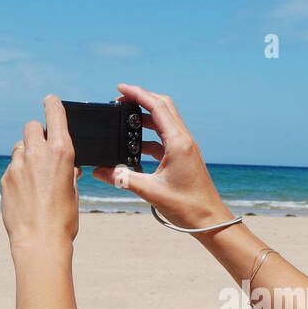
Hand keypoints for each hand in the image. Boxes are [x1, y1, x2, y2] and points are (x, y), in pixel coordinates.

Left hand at [0, 95, 80, 251]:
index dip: (52, 104)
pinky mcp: (5, 178)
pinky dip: (19, 175)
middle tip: (43, 148)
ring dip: (27, 155)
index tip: (50, 100)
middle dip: (38, 133)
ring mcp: (18, 165)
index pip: (54, 114)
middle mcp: (37, 153)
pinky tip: (26, 193)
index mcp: (61, 152)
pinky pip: (12, 168)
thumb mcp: (73, 192)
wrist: (40, 241)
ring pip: (20, 148)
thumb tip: (67, 168)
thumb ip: (68, 173)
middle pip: (32, 127)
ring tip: (35, 176)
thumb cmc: (63, 220)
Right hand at [93, 84, 234, 231]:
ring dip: (145, 117)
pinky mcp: (184, 157)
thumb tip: (98, 172)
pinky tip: (135, 147)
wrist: (209, 220)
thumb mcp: (150, 191)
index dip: (137, 94)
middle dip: (141, 100)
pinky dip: (149, 137)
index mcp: (178, 142)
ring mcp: (185, 148)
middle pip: (163, 107)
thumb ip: (122, 179)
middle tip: (120, 100)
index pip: (156, 107)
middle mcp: (184, 140)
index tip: (119, 88)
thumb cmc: (187, 206)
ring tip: (124, 121)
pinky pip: (164, 139)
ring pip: (165, 121)